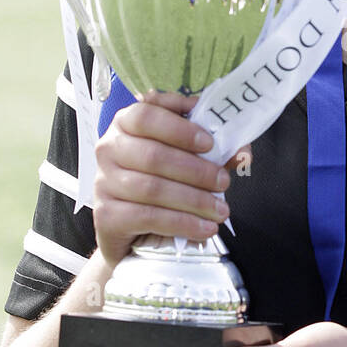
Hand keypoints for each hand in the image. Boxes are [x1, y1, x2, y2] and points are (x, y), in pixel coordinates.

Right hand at [92, 89, 250, 268]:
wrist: (133, 230)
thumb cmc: (161, 183)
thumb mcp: (185, 158)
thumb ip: (211, 149)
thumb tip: (242, 150)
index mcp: (126, 123)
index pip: (146, 115)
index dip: (179, 129)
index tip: (209, 143)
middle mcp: (109, 149)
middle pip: (153, 155)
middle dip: (196, 170)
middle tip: (224, 182)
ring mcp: (103, 182)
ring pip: (152, 188)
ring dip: (194, 200)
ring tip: (220, 210)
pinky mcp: (106, 215)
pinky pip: (147, 217)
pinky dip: (181, 223)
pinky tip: (204, 228)